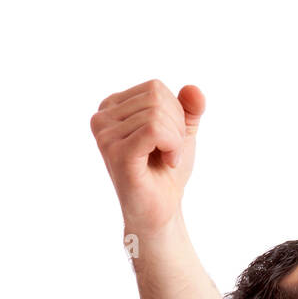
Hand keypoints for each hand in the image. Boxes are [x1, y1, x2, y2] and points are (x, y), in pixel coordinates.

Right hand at [90, 79, 205, 236]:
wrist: (162, 210)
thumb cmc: (166, 172)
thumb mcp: (181, 132)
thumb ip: (188, 108)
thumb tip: (194, 89)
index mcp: (112, 107)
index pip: (155, 88)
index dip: (175, 114)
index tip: (170, 141)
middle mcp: (102, 118)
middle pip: (156, 98)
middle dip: (176, 127)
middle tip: (170, 152)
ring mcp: (105, 136)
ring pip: (157, 115)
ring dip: (176, 141)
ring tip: (166, 160)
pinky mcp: (116, 153)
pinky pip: (155, 130)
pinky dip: (172, 146)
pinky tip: (168, 162)